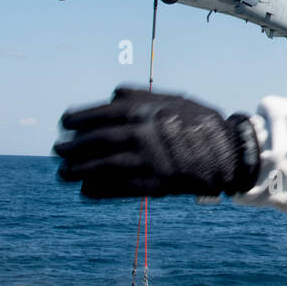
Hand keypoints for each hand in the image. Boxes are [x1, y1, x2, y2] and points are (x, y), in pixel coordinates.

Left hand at [54, 87, 259, 198]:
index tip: (65, 124)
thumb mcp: (171, 98)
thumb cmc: (198, 121)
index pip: (98, 114)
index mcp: (142, 110)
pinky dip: (98, 190)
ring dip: (78, 171)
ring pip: (101, 167)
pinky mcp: (154, 184)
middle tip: (58, 150)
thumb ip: (139, 95)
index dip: (77, 119)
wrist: (228, 151)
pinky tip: (85, 191)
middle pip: (95, 141)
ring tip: (64, 174)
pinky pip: (118, 188)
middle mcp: (140, 134)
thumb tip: (111, 94)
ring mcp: (146, 160)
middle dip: (72, 147)